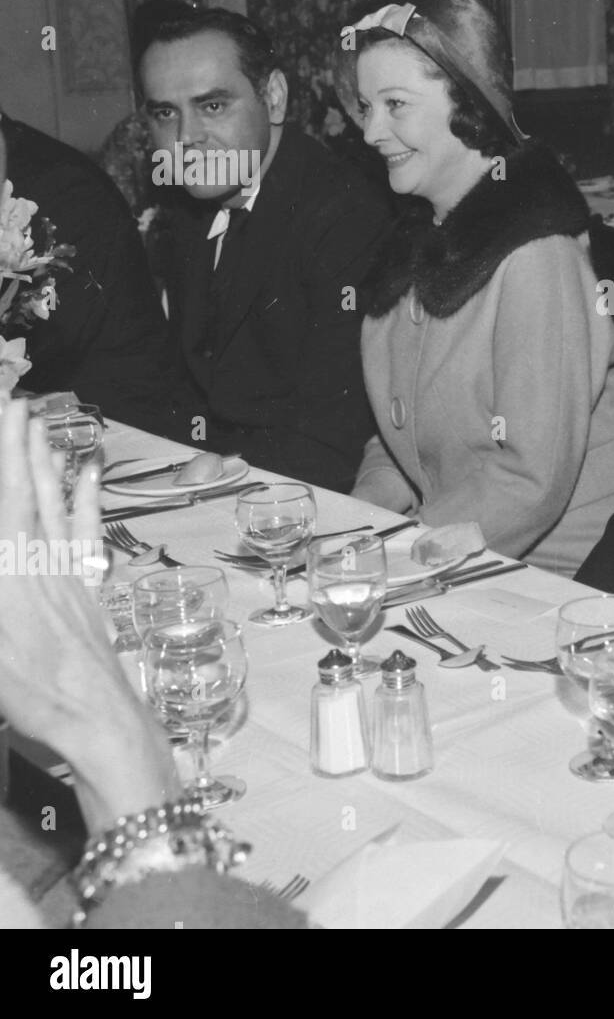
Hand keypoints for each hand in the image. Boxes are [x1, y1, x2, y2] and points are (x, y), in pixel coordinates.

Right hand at [0, 399, 178, 829]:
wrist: (95, 719)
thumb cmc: (28, 693)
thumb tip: (2, 540)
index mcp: (5, 573)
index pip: (0, 503)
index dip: (0, 460)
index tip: (1, 417)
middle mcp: (34, 563)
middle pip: (21, 493)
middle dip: (15, 447)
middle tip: (15, 402)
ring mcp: (65, 573)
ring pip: (54, 506)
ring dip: (45, 463)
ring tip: (41, 425)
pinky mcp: (87, 591)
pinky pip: (87, 535)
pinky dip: (87, 501)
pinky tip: (90, 474)